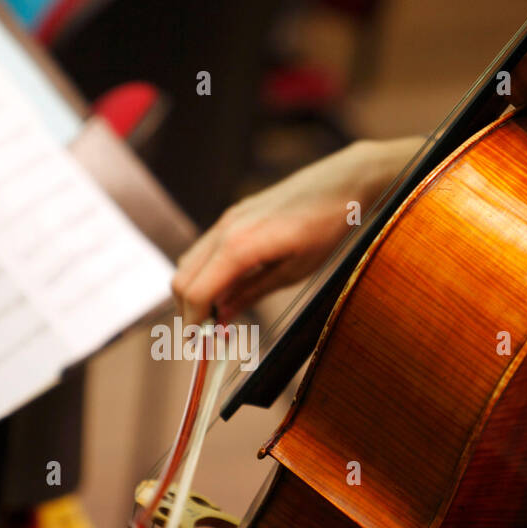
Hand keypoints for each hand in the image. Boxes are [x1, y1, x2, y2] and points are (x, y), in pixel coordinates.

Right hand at [172, 137, 421, 322]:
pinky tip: (228, 288)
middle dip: (188, 311)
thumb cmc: (327, 225)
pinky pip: (205, 249)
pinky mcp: (234, 215)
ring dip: (195, 292)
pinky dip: (205, 273)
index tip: (201, 347)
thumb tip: (222, 317)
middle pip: (182, 279)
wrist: (345, 180)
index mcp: (239, 246)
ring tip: (220, 314)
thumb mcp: (294, 271)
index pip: (196, 293)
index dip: (193, 324)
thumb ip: (251, 292)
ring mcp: (227, 219)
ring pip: (188, 263)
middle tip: (208, 336)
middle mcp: (225, 229)